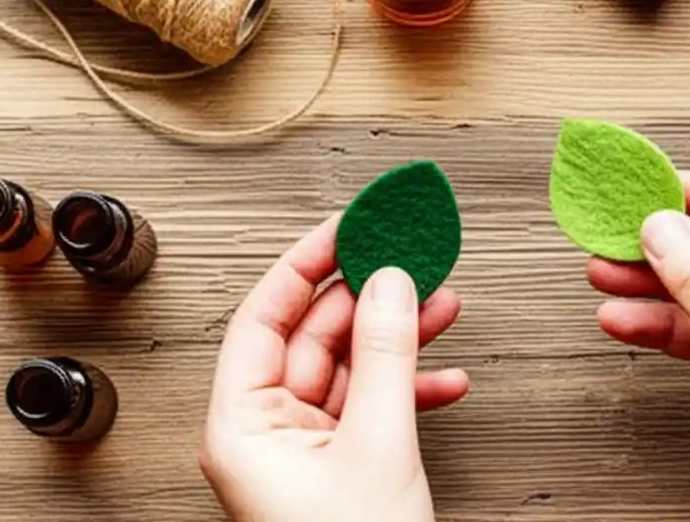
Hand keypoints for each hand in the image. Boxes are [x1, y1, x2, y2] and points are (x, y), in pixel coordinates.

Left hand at [201, 215, 468, 521]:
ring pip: (351, 367)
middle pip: (314, 335)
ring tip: (442, 301)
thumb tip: (388, 280)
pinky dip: (412, 386)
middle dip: (369, 295)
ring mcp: (304, 450)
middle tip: (407, 252)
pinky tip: (447, 374)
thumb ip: (385, 354)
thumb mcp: (377, 443)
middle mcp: (266, 432)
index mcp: (242, 424)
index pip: (265, 314)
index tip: (350, 224)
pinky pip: (373, 406)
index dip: (308, 261)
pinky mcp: (341, 466)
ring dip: (399, 335)